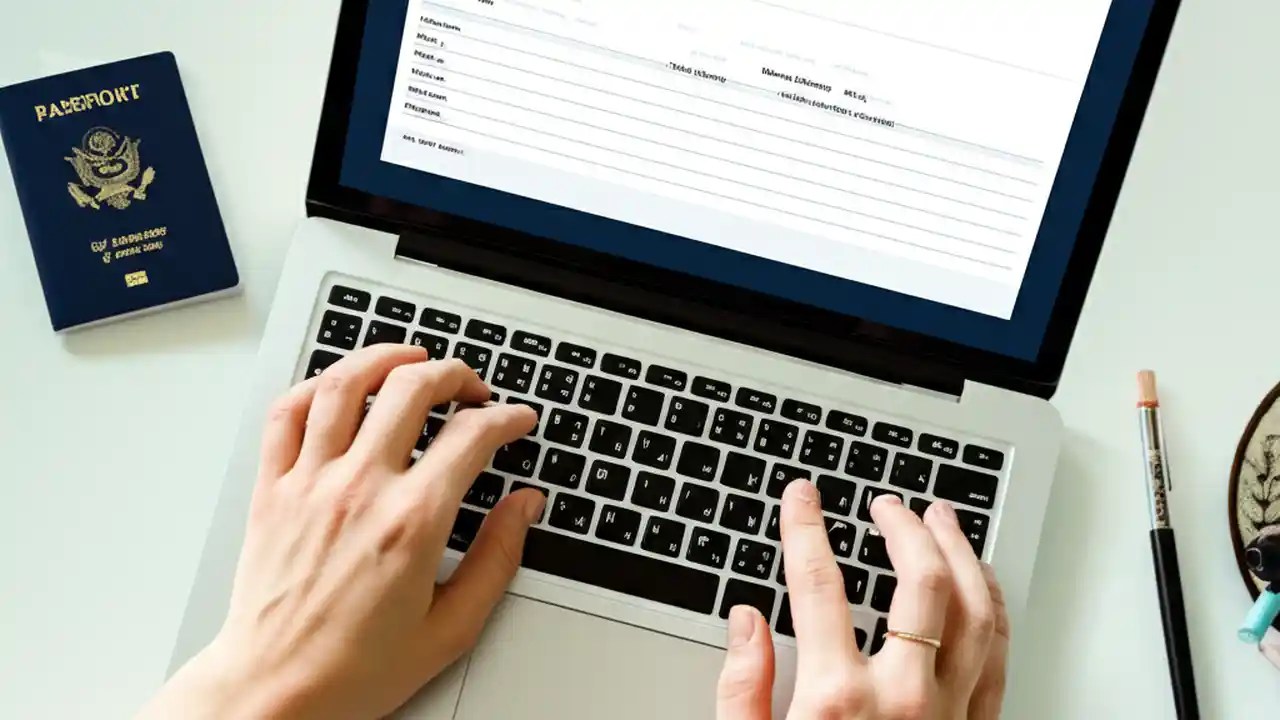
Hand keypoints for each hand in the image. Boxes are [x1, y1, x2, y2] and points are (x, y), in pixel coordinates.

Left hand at [138, 345, 543, 719]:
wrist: (273, 691)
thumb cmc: (354, 670)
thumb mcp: (452, 628)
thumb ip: (498, 559)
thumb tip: (524, 508)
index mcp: (412, 522)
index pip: (472, 435)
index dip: (506, 417)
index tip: (516, 420)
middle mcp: (360, 489)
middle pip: (412, 388)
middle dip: (454, 373)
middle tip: (471, 388)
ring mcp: (310, 483)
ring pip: (345, 384)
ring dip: (386, 357)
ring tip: (411, 357)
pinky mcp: (271, 490)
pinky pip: (287, 413)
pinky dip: (315, 385)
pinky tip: (339, 386)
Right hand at [716, 482, 1009, 718]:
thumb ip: (742, 688)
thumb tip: (745, 623)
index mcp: (837, 701)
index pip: (818, 583)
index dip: (806, 527)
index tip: (802, 498)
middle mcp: (903, 699)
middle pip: (919, 581)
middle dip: (903, 527)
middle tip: (885, 504)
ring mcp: (950, 715)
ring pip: (976, 609)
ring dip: (961, 552)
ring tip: (941, 519)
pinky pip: (999, 655)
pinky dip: (994, 606)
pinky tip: (981, 584)